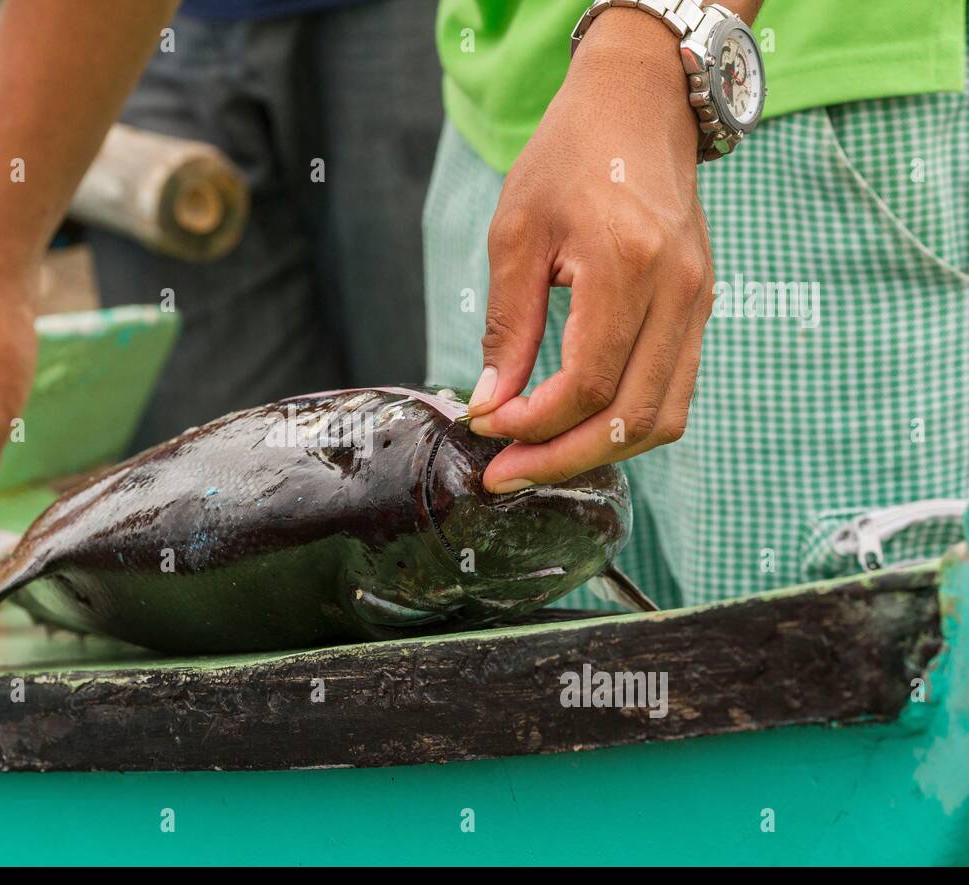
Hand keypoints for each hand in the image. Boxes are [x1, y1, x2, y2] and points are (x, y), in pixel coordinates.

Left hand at [467, 9, 714, 491]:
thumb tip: (492, 405)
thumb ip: (509, 326)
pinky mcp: (701, 308)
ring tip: (538, 459)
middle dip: (562, 459)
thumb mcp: (516, 234)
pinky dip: (628, 423)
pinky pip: (675, 392)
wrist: (639, 106)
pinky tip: (577, 426)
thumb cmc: (569, 158)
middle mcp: (678, 292)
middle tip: (505, 474)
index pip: (587, 384)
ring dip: (598, 452)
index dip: (532, 423)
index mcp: (627, 267)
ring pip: (663, 417)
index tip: (486, 425)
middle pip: (631, 418)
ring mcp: (699, 303)